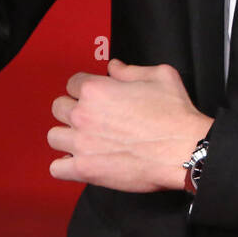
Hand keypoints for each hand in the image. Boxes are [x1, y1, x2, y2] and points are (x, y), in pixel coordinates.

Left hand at [48, 59, 211, 191]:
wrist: (183, 149)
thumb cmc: (174, 114)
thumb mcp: (160, 76)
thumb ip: (130, 70)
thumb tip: (114, 67)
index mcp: (97, 89)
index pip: (72, 82)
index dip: (85, 87)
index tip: (95, 95)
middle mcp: (83, 115)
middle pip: (58, 107)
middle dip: (72, 109)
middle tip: (90, 116)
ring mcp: (81, 143)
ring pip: (54, 136)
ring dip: (67, 136)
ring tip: (84, 139)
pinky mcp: (85, 169)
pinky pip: (57, 168)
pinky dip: (65, 165)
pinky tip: (80, 161)